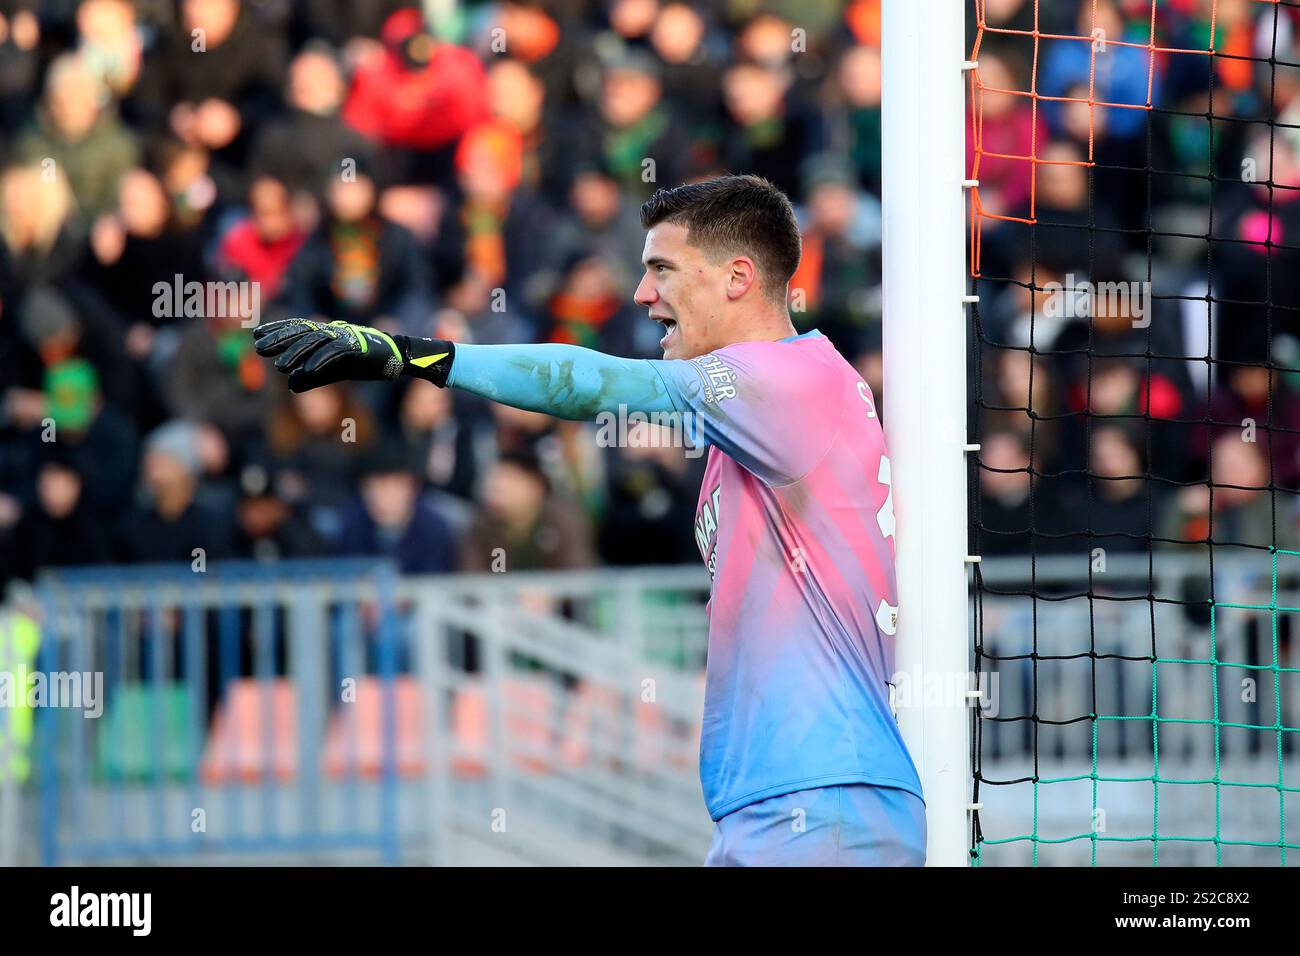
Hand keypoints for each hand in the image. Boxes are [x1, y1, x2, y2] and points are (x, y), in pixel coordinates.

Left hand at [252, 319, 454, 391]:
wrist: (397, 360)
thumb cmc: (367, 363)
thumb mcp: (335, 372)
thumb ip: (313, 378)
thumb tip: (291, 386)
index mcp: (327, 334)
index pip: (298, 329)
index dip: (277, 331)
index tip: (256, 336)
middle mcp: (334, 331)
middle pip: (301, 331)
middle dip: (279, 339)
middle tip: (258, 348)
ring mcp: (346, 337)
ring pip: (315, 341)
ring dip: (296, 352)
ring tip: (278, 366)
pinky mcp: (358, 347)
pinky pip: (335, 353)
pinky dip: (320, 361)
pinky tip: (305, 370)